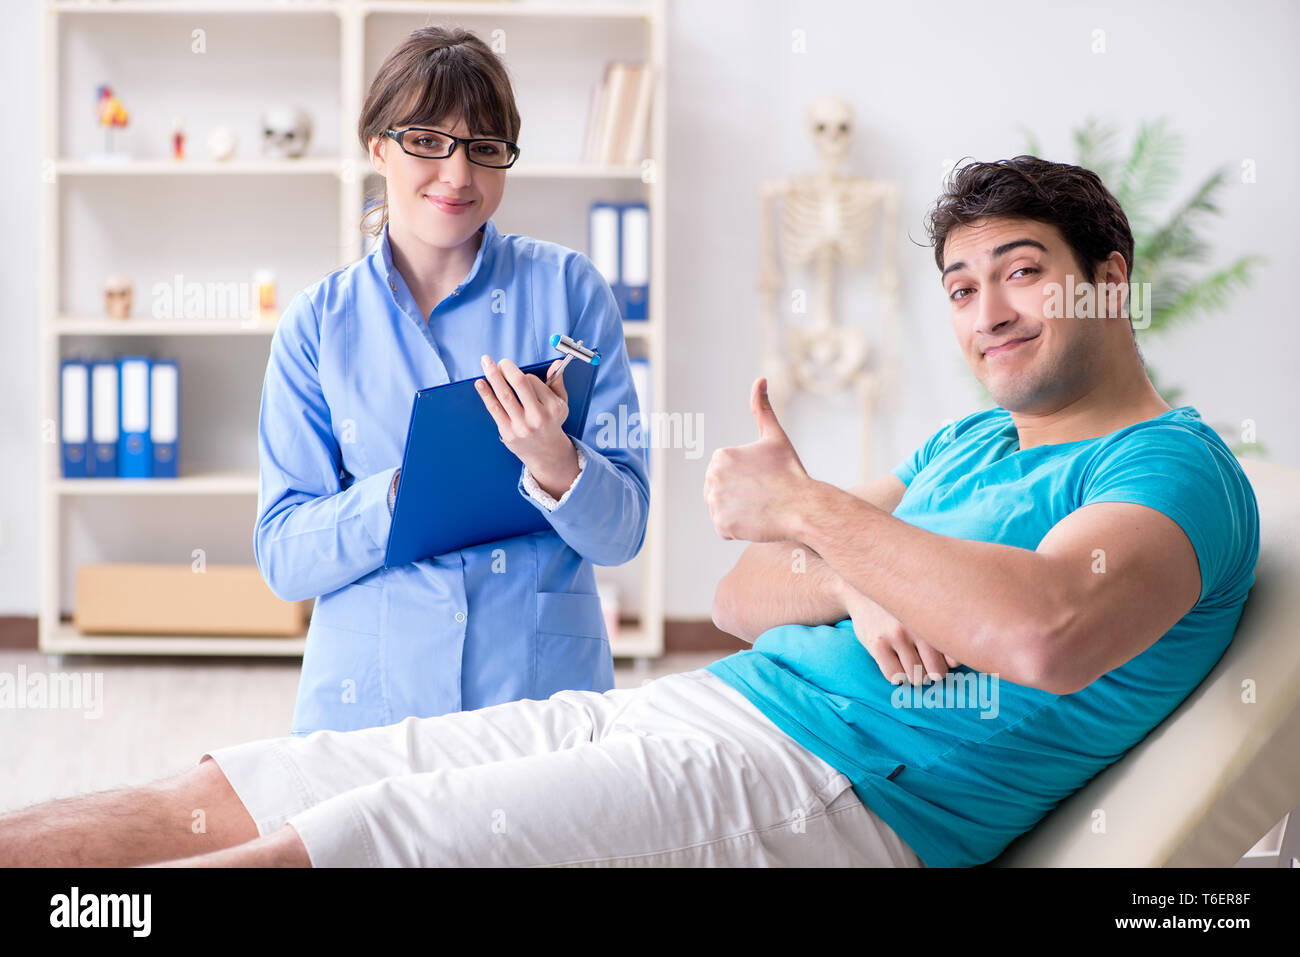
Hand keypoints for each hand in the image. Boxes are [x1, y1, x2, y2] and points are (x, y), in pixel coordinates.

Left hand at [475, 355, 578, 496]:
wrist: (544, 452)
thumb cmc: (550, 422)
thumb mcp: (561, 403)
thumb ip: (557, 382)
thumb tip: (558, 363)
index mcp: (553, 408)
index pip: (533, 382)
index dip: (523, 375)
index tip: (520, 377)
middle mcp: (538, 417)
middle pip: (519, 384)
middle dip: (507, 368)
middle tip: (500, 361)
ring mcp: (522, 426)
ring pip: (505, 395)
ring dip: (493, 376)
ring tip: (486, 363)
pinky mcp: (508, 433)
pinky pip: (495, 410)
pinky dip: (486, 395)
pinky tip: (480, 383)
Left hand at [704, 377, 810, 542]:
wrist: (804, 507)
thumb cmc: (791, 472)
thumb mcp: (775, 437)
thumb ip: (762, 408)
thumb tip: (760, 379)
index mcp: (721, 456)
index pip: (724, 472)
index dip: (744, 478)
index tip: (762, 480)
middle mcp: (712, 477)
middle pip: (719, 490)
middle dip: (737, 494)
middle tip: (762, 496)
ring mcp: (716, 502)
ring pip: (720, 509)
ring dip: (736, 512)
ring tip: (758, 507)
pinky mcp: (721, 525)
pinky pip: (723, 528)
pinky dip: (736, 528)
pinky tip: (755, 520)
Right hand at [839, 581, 959, 685]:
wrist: (865, 587)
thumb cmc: (904, 604)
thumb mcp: (927, 609)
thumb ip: (944, 631)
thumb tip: (956, 664)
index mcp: (937, 618)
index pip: (954, 659)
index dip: (946, 662)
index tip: (937, 655)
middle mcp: (919, 627)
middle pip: (937, 672)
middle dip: (930, 671)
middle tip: (921, 661)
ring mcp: (897, 635)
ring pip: (916, 677)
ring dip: (912, 674)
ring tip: (906, 660)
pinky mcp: (877, 643)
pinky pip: (894, 676)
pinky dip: (896, 675)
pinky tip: (893, 662)